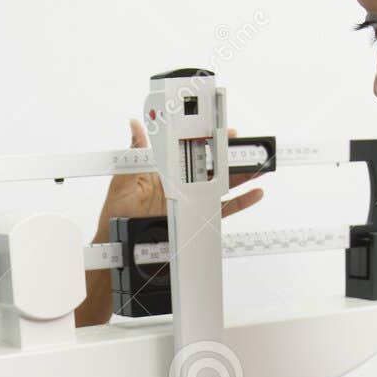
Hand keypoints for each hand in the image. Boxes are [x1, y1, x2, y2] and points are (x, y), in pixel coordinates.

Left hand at [91, 118, 266, 244]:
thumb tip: (135, 126)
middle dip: (231, 156)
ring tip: (260, 167)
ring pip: (221, 187)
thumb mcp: (123, 181)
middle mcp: (179, 186)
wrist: (119, 250)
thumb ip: (134, 154)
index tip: (224, 129)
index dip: (208, 139)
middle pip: (211, 167)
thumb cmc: (116, 216)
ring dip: (241, 177)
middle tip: (250, 147)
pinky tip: (254, 194)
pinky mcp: (195, 221)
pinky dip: (239, 203)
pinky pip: (221, 211)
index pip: (190, 150)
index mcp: (164, 171)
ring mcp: (189, 203)